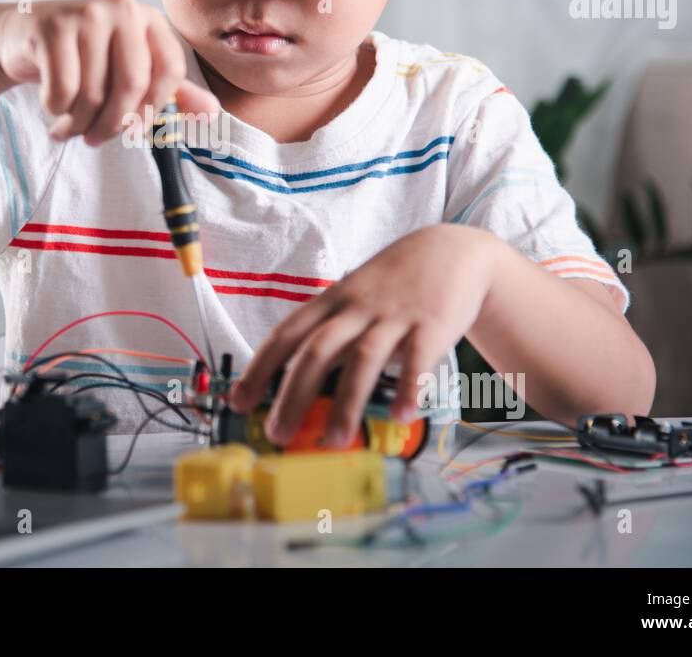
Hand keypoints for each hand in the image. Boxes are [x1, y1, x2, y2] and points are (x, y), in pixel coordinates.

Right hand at [0, 0, 219, 145]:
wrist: (19, 36)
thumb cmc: (81, 60)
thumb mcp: (127, 71)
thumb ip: (170, 92)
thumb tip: (212, 113)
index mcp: (149, 20)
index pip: (171, 70)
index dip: (154, 108)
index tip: (134, 129)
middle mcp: (123, 9)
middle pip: (133, 85)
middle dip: (112, 124)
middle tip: (94, 139)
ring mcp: (87, 14)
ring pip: (94, 93)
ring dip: (78, 124)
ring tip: (66, 127)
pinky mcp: (52, 27)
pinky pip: (62, 90)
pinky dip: (55, 112)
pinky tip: (51, 110)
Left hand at [228, 224, 499, 444]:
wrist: (453, 250)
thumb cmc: (394, 283)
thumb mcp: (353, 297)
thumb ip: (330, 334)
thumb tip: (297, 383)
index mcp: (332, 302)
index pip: (286, 334)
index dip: (259, 368)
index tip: (238, 401)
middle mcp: (357, 308)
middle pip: (317, 350)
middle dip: (293, 394)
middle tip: (277, 433)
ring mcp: (394, 316)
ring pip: (363, 358)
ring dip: (347, 402)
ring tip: (334, 441)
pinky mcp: (431, 324)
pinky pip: (417, 359)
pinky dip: (408, 387)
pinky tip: (401, 415)